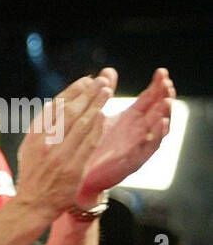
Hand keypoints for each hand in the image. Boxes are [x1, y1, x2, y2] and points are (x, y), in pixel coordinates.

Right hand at [15, 75, 111, 218]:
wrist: (32, 204)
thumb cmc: (34, 175)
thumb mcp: (29, 148)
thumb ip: (42, 128)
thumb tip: (57, 104)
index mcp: (34, 136)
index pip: (54, 107)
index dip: (72, 92)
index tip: (85, 81)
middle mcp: (45, 144)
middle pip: (69, 112)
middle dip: (87, 94)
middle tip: (101, 81)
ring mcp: (59, 156)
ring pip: (81, 125)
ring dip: (96, 106)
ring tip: (107, 92)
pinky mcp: (72, 168)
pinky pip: (88, 144)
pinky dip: (96, 128)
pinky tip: (104, 116)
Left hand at [77, 67, 175, 199]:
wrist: (78, 174)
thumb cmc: (90, 144)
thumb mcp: (98, 114)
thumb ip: (104, 92)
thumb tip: (108, 70)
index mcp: (132, 119)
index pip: (149, 99)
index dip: (157, 86)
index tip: (161, 72)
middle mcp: (138, 131)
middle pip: (158, 111)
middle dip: (165, 97)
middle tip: (167, 84)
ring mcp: (137, 145)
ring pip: (158, 129)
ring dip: (164, 115)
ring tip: (166, 102)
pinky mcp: (132, 160)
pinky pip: (148, 147)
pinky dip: (156, 136)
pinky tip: (159, 124)